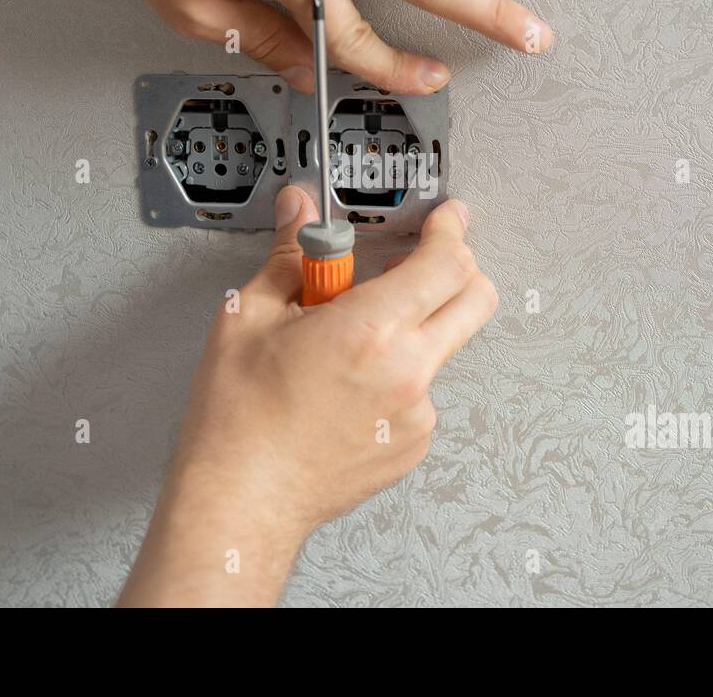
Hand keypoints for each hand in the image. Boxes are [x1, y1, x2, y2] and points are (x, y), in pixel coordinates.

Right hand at [118, 187, 497, 605]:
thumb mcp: (250, 316)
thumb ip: (290, 256)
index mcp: (371, 329)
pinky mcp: (412, 444)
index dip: (451, 230)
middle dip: (458, 268)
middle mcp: (407, 371)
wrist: (239, 499)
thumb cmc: (237, 418)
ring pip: (443, 346)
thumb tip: (301, 214)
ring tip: (345, 342)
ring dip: (413, 327)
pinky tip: (345, 385)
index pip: (446, 262)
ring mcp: (416, 413)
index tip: (447, 218)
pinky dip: (396, 375)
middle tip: (416, 262)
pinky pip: (421, 391)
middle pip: (475, 300)